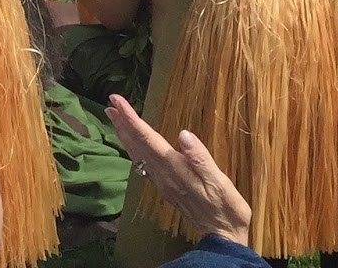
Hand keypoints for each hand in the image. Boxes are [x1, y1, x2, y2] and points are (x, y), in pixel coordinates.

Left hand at [107, 95, 250, 245]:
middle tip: (110, 102)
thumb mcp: (221, 184)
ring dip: (125, 134)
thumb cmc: (227, 209)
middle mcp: (164, 174)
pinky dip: (134, 148)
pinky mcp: (166, 188)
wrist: (224, 239)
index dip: (131, 118)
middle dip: (123, 122)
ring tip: (114, 117)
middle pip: (138, 144)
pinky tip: (132, 144)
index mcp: (175, 169)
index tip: (117, 100)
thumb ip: (201, 159)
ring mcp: (163, 182)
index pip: (148, 138)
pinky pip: (143, 164)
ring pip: (138, 153)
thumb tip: (184, 134)